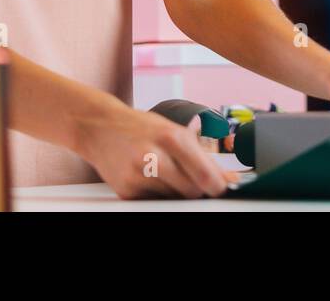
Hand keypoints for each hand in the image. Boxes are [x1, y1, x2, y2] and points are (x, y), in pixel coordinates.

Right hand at [76, 100, 236, 198]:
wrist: (100, 127)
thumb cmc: (142, 127)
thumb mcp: (174, 132)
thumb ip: (203, 157)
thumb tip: (230, 181)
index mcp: (171, 137)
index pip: (204, 175)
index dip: (217, 187)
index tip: (221, 189)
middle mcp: (153, 157)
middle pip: (191, 191)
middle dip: (197, 189)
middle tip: (190, 177)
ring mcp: (138, 176)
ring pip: (174, 199)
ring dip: (176, 192)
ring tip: (165, 172)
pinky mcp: (126, 191)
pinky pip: (154, 202)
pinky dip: (158, 194)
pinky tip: (149, 177)